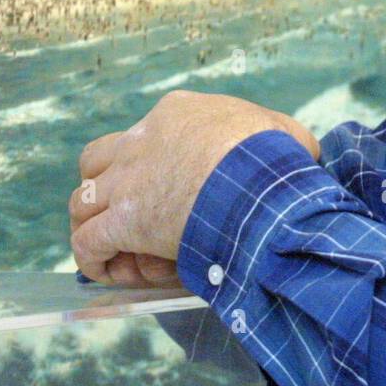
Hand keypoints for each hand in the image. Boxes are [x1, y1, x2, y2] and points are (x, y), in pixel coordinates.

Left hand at [69, 89, 320, 286]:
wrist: (260, 182)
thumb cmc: (276, 158)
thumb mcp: (287, 133)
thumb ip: (284, 137)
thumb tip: (303, 151)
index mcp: (177, 114)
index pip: (144, 137)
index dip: (150, 169)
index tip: (169, 196)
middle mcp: (141, 142)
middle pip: (98, 162)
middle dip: (104, 188)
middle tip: (125, 214)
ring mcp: (126, 181)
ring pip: (81, 202)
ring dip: (94, 225)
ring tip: (114, 249)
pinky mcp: (123, 221)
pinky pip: (88, 242)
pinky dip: (93, 259)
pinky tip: (106, 272)